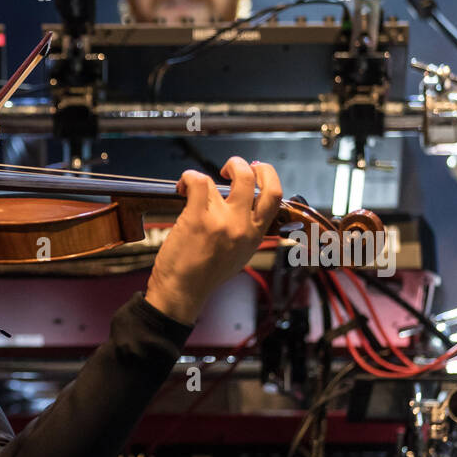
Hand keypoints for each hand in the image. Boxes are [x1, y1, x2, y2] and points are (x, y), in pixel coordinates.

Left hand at [145, 157, 282, 325]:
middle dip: (243, 164)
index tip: (256, 171)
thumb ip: (245, 233)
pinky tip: (182, 187)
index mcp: (255, 235)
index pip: (275, 197)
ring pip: (231, 176)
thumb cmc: (203, 277)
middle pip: (256, 178)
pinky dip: (188, 178)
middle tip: (228, 169)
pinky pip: (199, 181)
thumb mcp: (238, 256)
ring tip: (195, 183)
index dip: (267, 176)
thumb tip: (244, 213)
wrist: (181, 292)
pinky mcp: (199, 217)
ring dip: (213, 171)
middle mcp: (243, 226)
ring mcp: (222, 220)